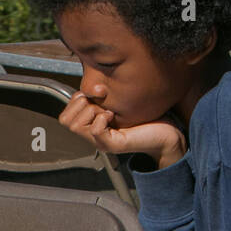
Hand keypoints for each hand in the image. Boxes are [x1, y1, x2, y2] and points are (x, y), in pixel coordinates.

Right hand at [59, 92, 188, 169]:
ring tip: (108, 111)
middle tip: (102, 104)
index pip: (64, 116)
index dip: (76, 101)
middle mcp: (93, 136)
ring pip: (76, 126)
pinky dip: (102, 119)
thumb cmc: (147, 118)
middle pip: (65, 121)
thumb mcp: (118, 102)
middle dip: (81, 105)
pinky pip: (94, 130)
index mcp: (92, 126)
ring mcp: (101, 142)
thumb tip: (92, 85)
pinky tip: (113, 116)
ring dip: (91, 112)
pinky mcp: (112, 145)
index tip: (97, 95)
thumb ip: (102, 97)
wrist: (166, 134)